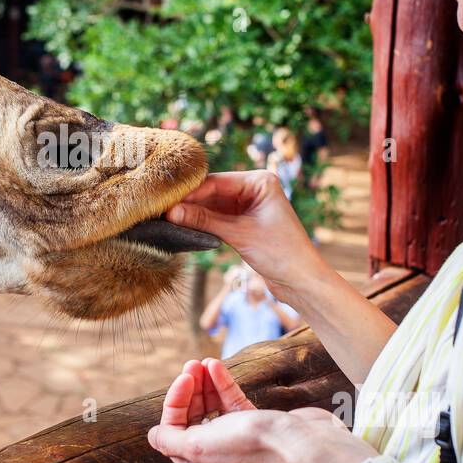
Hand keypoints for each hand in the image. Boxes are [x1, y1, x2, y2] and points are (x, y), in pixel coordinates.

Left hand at [147, 358, 286, 462]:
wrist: (301, 446)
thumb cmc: (250, 448)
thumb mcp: (198, 446)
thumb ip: (170, 440)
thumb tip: (152, 437)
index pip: (173, 432)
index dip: (175, 403)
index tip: (184, 379)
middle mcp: (216, 458)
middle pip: (192, 419)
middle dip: (189, 391)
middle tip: (191, 364)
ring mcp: (237, 443)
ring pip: (212, 409)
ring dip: (205, 384)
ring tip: (203, 362)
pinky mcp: (257, 428)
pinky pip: (232, 404)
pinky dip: (223, 385)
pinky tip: (216, 365)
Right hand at [167, 171, 320, 293]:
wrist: (301, 281)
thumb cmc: (282, 254)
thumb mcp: (239, 235)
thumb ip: (205, 221)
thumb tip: (171, 213)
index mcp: (261, 181)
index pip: (218, 181)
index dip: (191, 192)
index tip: (166, 200)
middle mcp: (255, 188)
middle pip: (213, 191)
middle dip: (190, 202)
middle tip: (162, 209)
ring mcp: (249, 204)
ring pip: (213, 204)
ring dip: (194, 212)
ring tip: (167, 218)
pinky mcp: (244, 221)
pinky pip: (217, 217)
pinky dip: (203, 222)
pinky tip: (183, 225)